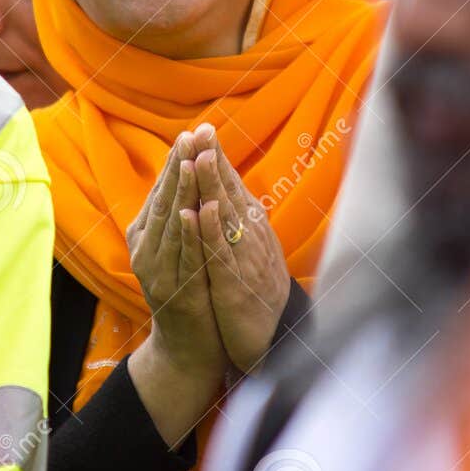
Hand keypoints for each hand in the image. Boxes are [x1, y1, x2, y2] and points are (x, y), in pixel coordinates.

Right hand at [126, 134, 228, 445]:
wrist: (186, 347)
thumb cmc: (188, 290)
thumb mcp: (177, 249)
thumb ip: (176, 216)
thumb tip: (186, 173)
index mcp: (145, 235)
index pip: (162, 190)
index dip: (176, 161)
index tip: (191, 131)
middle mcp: (145, 249)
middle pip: (163, 200)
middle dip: (178, 166)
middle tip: (190, 135)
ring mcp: (156, 271)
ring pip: (169, 225)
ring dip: (179, 192)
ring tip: (188, 162)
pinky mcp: (172, 291)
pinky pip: (179, 258)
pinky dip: (183, 234)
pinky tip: (189, 212)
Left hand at [191, 123, 289, 374]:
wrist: (268, 340)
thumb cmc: (254, 293)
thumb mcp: (246, 251)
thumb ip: (237, 222)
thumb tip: (223, 193)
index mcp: (251, 229)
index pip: (232, 187)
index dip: (218, 158)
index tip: (204, 129)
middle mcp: (252, 238)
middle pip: (231, 193)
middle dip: (215, 160)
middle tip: (203, 129)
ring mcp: (245, 260)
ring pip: (228, 216)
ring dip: (214, 186)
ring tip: (201, 156)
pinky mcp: (235, 284)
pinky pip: (223, 254)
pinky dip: (213, 231)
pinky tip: (201, 211)